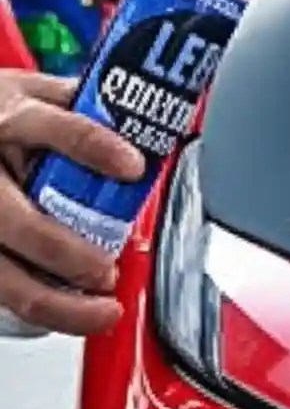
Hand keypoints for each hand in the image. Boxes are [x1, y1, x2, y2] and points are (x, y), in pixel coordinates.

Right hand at [0, 70, 143, 335]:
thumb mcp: (35, 94)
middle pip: (21, 223)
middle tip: (108, 270)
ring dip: (57, 302)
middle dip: (71, 255)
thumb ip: (89, 108)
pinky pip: (0, 287)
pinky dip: (37, 306)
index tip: (134, 167)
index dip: (95, 148)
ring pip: (3, 273)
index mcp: (9, 119)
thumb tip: (155, 127)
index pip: (51, 128)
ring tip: (101, 310)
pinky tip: (68, 314)